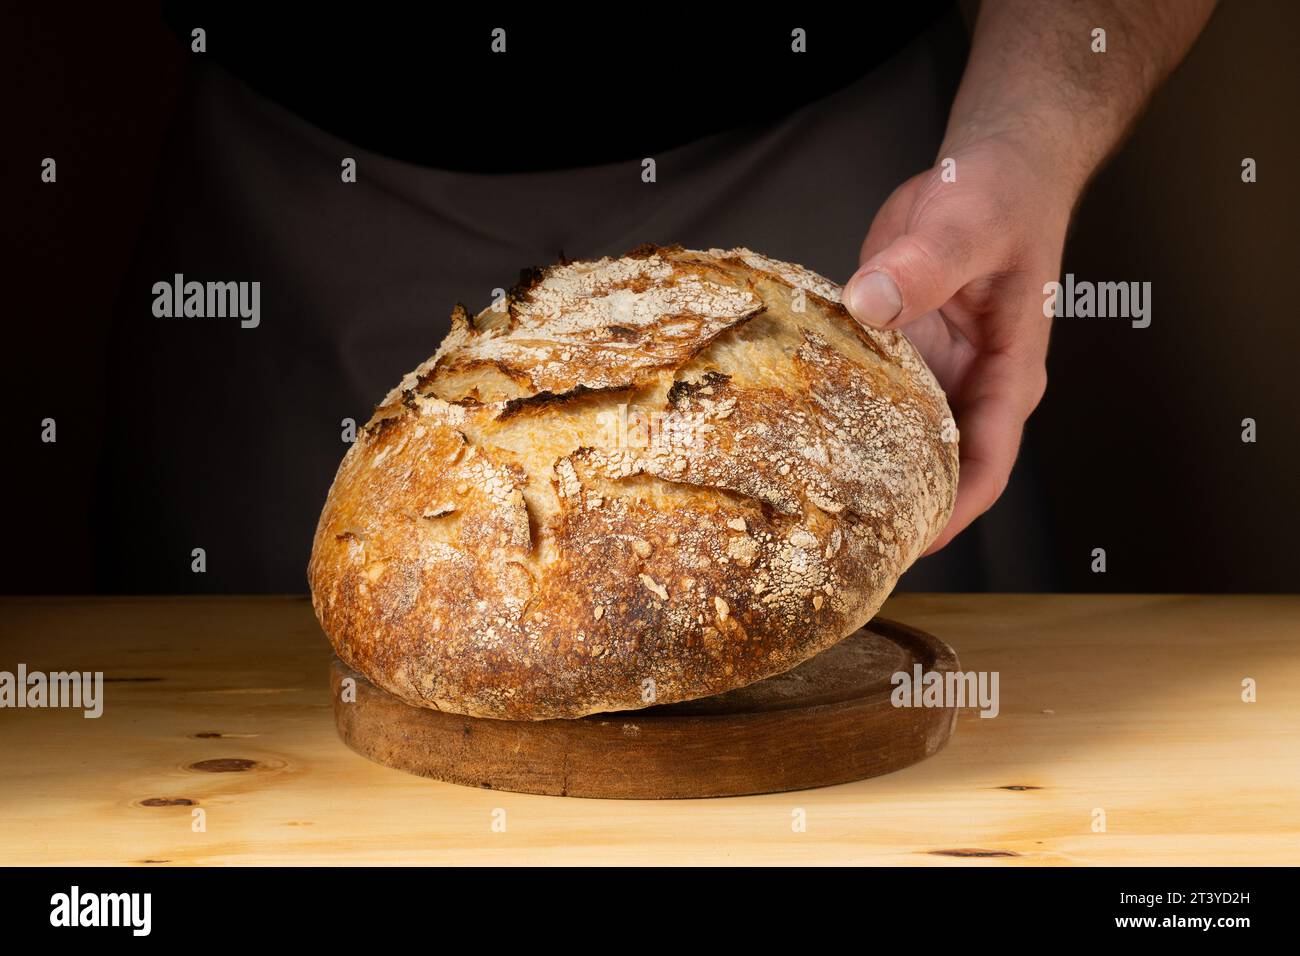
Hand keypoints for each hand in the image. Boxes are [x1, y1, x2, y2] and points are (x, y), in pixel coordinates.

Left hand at [843, 135, 1072, 553]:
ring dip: (858, 466)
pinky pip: (865, 390)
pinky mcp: (896, 347)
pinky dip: (834, 411)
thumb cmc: (1003, 196)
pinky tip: (789, 429)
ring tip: (804, 504)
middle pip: (937, 466)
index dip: (950, 513)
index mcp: (1007, 374)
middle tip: (836, 543)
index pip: (986, 464)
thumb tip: (873, 302)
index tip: (905, 546)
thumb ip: (925, 265)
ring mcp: (931, 369)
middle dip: (895, 507)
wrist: (992, 166)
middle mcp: (969, 383)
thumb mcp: (970, 225)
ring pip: (895, 435)